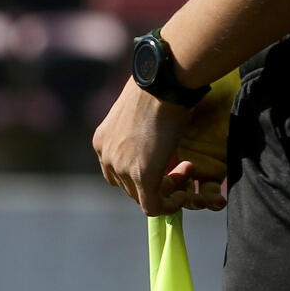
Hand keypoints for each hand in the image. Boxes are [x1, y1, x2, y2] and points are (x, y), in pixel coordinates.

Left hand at [92, 78, 229, 215]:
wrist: (162, 84)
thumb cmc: (155, 89)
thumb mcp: (137, 112)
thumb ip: (137, 131)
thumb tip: (151, 137)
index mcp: (102, 141)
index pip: (117, 172)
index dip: (140, 174)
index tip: (165, 164)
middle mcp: (106, 155)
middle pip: (127, 186)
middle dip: (155, 183)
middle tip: (182, 168)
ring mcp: (121, 167)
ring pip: (141, 197)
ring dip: (166, 191)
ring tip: (186, 170)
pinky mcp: (142, 175)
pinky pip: (153, 206)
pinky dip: (169, 206)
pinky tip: (184, 194)